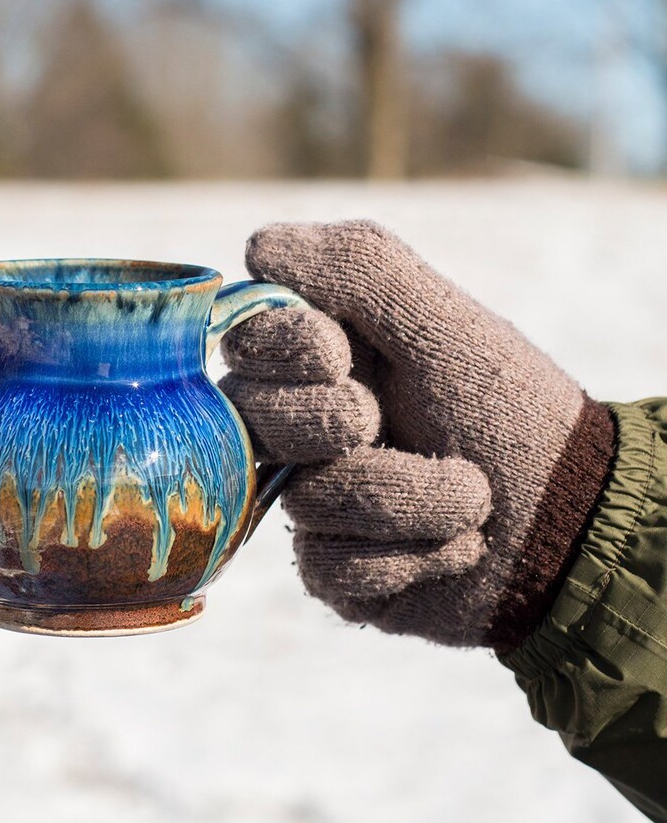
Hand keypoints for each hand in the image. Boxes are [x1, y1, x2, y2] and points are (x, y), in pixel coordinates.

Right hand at [221, 221, 615, 650]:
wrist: (577, 525)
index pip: (245, 341)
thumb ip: (358, 266)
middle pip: (253, 419)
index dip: (278, 348)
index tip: (336, 354)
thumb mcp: (444, 322)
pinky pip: (331, 569)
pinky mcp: (335, 573)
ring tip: (476, 498)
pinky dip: (411, 558)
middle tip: (384, 420)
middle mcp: (306, 428)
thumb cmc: (512, 410)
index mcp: (324, 360)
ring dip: (411, 497)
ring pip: (308, 502)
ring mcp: (316, 502)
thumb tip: (256, 249)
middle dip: (334, 423)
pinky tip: (456, 550)